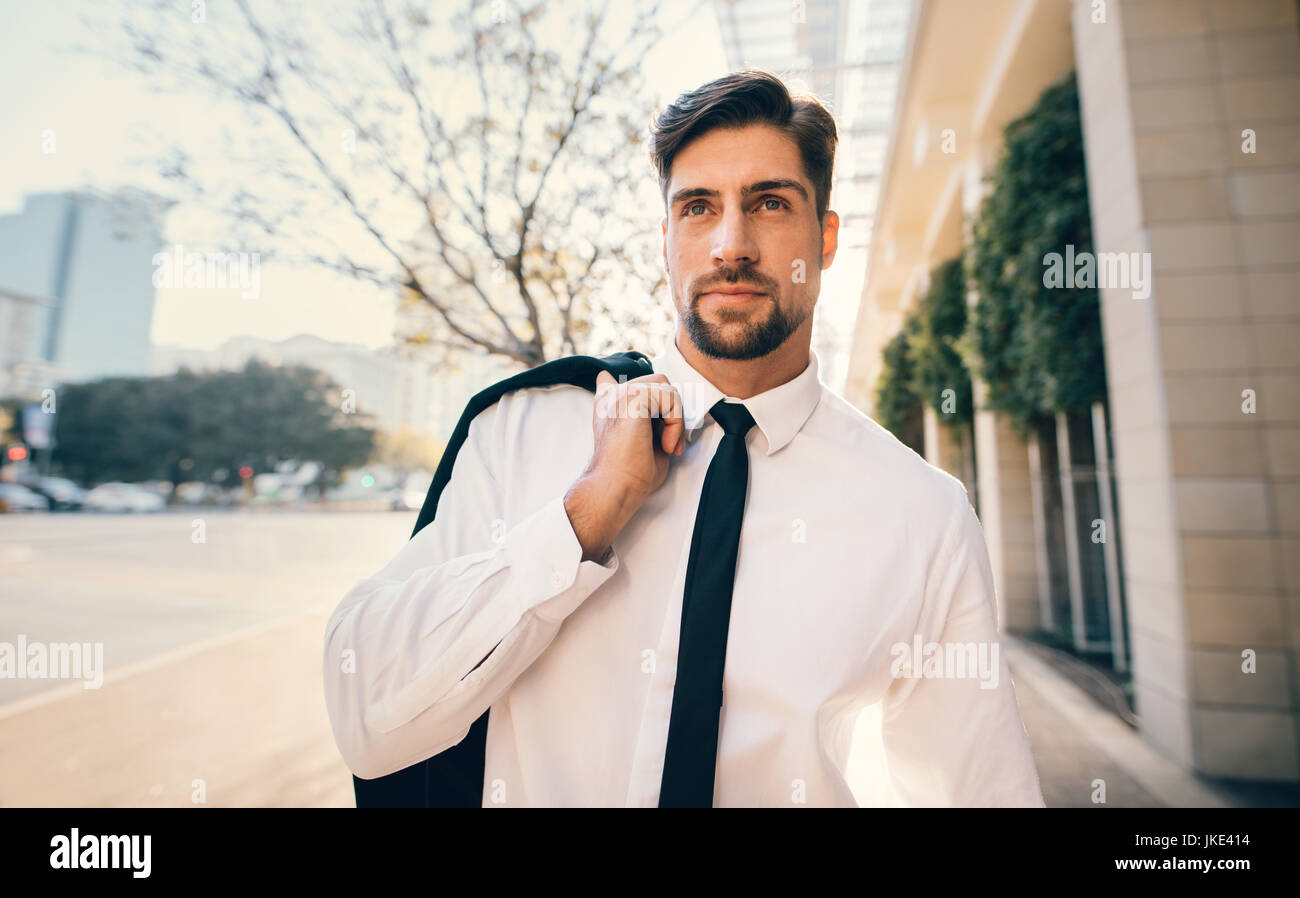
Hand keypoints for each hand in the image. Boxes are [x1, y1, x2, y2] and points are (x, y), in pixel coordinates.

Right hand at [563, 371, 684, 561]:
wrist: (615, 489)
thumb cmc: (629, 475)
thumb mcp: (645, 441)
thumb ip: (653, 421)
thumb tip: (668, 409)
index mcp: (608, 405)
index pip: (617, 379)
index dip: (644, 393)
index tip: (653, 423)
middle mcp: (610, 396)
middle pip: (655, 382)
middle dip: (670, 411)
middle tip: (668, 444)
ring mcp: (619, 394)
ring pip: (665, 386)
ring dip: (674, 417)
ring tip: (666, 444)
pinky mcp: (632, 398)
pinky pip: (670, 396)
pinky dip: (676, 422)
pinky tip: (665, 444)